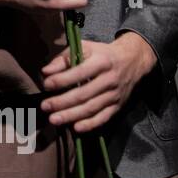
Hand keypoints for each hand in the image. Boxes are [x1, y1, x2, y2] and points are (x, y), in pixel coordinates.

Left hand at [39, 32, 156, 132]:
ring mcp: (114, 95)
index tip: (46, 85)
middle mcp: (110, 79)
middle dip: (62, 102)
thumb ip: (64, 58)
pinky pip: (104, 118)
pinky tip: (75, 128)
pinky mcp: (118, 106)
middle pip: (84, 94)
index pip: (80, 73)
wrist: (132, 61)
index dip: (63, 80)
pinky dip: (90, 124)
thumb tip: (46, 72)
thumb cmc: (101, 54)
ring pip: (92, 108)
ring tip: (54, 119)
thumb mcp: (85, 48)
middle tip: (45, 107)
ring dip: (71, 115)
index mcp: (101, 62)